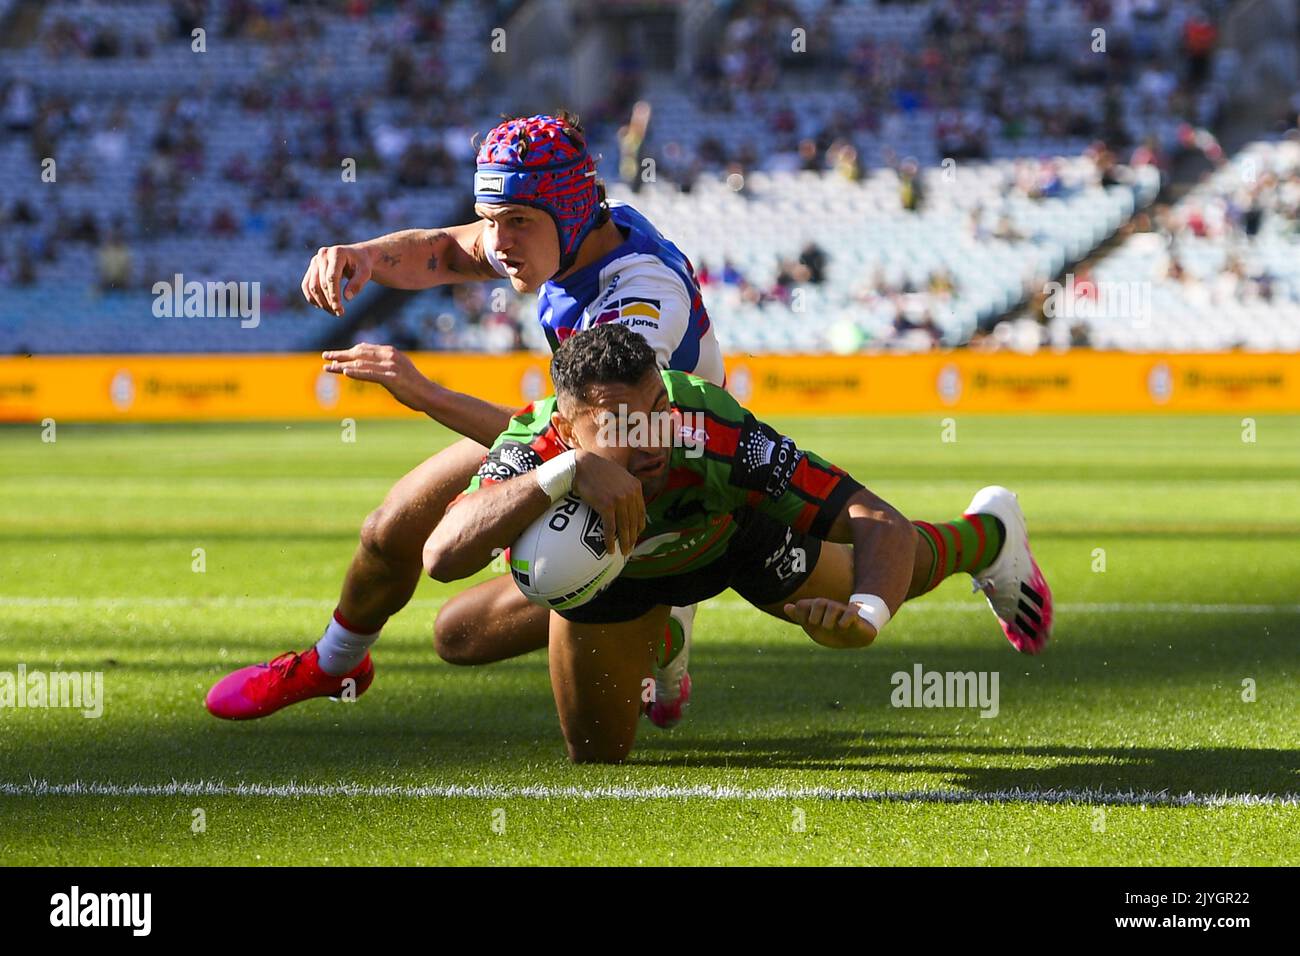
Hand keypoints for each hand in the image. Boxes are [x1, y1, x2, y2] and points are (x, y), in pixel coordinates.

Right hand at [301, 244, 372, 314]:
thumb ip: (358, 283)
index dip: (334, 295)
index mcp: (336, 253)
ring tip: (333, 311)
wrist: (356, 256)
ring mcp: (315, 261)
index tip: (339, 309)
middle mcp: (323, 255)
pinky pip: (306, 286)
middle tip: (339, 313)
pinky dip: (312, 298)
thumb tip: (347, 298)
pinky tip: (322, 307)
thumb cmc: (362, 264)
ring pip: (312, 286)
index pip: (332, 277)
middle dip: (329, 301)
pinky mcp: (311, 268)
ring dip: (321, 302)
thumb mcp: (365, 272)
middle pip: (321, 283)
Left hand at [322, 343, 437, 412]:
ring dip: (342, 365)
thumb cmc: (414, 386)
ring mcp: (390, 366)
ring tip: (328, 367)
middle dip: (340, 355)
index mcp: (390, 352)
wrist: (429, 395)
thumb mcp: (397, 371)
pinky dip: (356, 373)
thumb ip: (383, 365)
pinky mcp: (391, 377)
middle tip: (325, 356)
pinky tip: (344, 373)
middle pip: (359, 353)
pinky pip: (369, 374)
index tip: (333, 355)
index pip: (364, 349)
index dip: (347, 352)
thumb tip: (368, 363)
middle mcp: (389, 355)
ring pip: (361, 364)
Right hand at [572, 451, 645, 557]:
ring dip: (624, 542)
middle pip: (634, 522)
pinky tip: (610, 548)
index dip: (639, 527)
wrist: (582, 465)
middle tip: (629, 549)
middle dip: (632, 538)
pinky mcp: (606, 505)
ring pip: (624, 527)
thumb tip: (627, 503)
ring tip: (623, 552)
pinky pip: (610, 528)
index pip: (641, 512)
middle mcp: (630, 494)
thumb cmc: (597, 470)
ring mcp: (619, 500)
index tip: (635, 536)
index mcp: (635, 487)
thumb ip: (626, 488)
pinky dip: (610, 540)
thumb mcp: (619, 476)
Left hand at [783, 598, 877, 647]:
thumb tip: (786, 606)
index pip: (802, 605)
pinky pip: (850, 613)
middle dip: (814, 616)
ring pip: (833, 607)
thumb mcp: (814, 627)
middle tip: (816, 625)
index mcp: (816, 609)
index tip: (805, 624)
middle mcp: (829, 607)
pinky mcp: (855, 617)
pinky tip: (843, 627)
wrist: (854, 638)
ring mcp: (842, 611)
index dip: (800, 615)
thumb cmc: (831, 631)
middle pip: (818, 602)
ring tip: (829, 627)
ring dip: (828, 620)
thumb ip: (800, 617)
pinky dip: (845, 620)